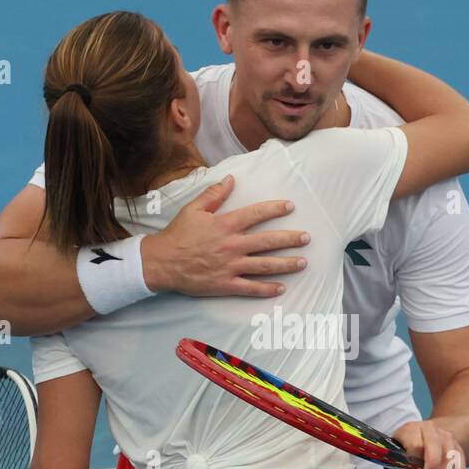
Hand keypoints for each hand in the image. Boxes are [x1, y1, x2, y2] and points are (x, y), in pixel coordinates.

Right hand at [141, 175, 305, 296]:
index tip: (290, 206)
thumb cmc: (177, 235)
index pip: (257, 214)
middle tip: (306, 238)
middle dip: (290, 239)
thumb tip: (231, 179)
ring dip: (287, 264)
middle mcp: (232, 245)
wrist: (161, 262)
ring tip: (303, 263)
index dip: (276, 209)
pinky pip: (251, 288)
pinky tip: (281, 288)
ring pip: (265, 265)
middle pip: (268, 241)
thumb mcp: (193, 209)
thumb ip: (214, 194)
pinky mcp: (225, 284)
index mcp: (226, 224)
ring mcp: (231, 266)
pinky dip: (267, 289)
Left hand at [392, 420, 467, 468]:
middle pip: (440, 454)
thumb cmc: (406, 445)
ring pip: (453, 463)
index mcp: (416, 429)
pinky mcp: (459, 451)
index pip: (417, 446)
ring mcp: (450, 440)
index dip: (418, 463)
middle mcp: (436, 432)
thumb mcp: (398, 447)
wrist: (422, 436)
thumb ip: (401, 458)